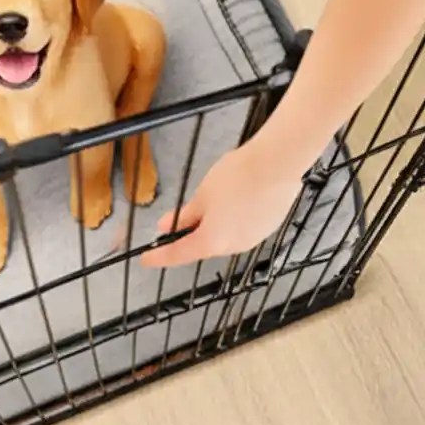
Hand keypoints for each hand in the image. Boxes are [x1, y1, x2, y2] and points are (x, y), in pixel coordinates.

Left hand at [140, 141, 303, 267]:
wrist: (277, 165)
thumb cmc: (234, 177)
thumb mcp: (202, 195)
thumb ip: (183, 216)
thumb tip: (166, 227)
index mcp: (212, 241)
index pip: (179, 254)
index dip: (160, 257)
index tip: (146, 259)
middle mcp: (234, 247)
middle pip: (205, 246)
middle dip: (191, 236)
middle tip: (178, 221)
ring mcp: (254, 239)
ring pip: (225, 238)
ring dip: (214, 228)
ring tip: (211, 204)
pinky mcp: (269, 228)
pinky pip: (243, 230)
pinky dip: (233, 222)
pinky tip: (235, 203)